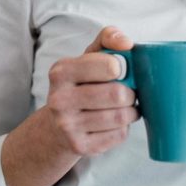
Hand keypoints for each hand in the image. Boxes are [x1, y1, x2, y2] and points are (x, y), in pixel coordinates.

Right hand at [44, 26, 139, 156]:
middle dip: (129, 92)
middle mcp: (60, 99)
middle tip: (126, 92)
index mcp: (61, 72)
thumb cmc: (79, 85)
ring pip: (120, 116)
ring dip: (130, 111)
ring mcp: (68, 125)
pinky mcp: (80, 146)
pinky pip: (118, 135)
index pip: (110, 66)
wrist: (56, 127)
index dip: (123, 68)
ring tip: (123, 106)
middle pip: (117, 94)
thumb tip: (127, 43)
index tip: (119, 71)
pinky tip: (114, 122)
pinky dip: (123, 128)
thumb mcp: (87, 58)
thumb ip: (107, 39)